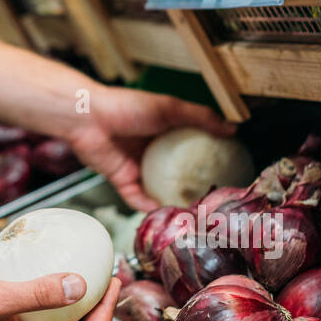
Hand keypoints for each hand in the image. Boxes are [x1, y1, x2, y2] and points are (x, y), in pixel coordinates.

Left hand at [70, 87, 237, 211]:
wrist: (88, 118)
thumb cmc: (127, 106)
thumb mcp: (169, 108)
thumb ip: (200, 117)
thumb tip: (232, 128)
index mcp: (165, 131)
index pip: (192, 148)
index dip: (208, 159)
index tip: (227, 171)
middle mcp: (152, 150)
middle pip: (177, 172)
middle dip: (193, 186)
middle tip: (213, 199)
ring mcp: (137, 167)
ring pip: (159, 189)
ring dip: (174, 201)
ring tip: (194, 214)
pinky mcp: (122, 180)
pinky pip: (138, 199)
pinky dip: (151, 208)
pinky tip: (167, 214)